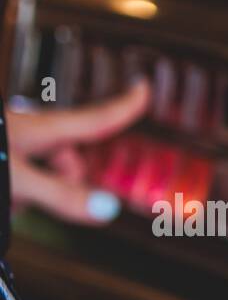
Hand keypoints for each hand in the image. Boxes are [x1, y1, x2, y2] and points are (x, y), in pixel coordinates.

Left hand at [6, 81, 149, 224]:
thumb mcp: (18, 177)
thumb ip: (60, 195)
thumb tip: (106, 210)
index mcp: (40, 128)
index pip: (95, 118)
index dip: (124, 106)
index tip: (143, 89)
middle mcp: (29, 132)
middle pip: (72, 155)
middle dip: (72, 179)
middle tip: (59, 198)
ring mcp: (16, 143)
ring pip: (49, 168)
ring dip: (44, 188)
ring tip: (19, 201)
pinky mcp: (8, 156)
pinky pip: (28, 175)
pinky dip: (26, 190)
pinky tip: (12, 199)